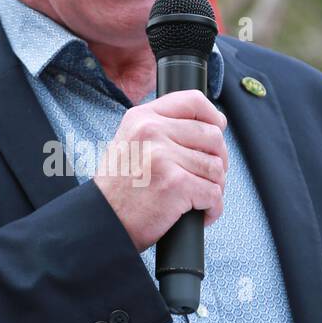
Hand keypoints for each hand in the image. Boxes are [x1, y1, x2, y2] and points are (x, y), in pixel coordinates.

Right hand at [93, 89, 227, 253]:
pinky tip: (201, 214)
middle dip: (218, 160)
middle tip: (207, 177)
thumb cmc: (120, 188)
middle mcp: (152, 131)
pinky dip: (213, 208)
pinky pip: (214, 193)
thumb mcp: (131, 142)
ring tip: (199, 199)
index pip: (194, 101)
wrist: (103, 221)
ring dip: (214, 187)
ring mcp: (164, 157)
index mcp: (142, 117)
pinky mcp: (176, 184)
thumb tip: (212, 124)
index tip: (217, 131)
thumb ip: (162, 128)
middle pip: (213, 136)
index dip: (213, 118)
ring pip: (216, 167)